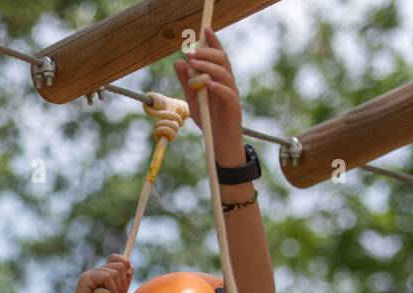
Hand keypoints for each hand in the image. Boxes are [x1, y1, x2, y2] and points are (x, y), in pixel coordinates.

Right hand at [67, 254, 132, 292]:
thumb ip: (125, 282)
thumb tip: (130, 266)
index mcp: (103, 275)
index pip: (117, 259)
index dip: (126, 265)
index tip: (128, 279)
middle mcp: (97, 272)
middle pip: (119, 263)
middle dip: (123, 281)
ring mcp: (91, 274)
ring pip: (115, 270)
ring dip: (117, 289)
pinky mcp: (86, 278)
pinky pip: (107, 277)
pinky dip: (112, 290)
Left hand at [174, 27, 246, 166]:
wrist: (219, 144)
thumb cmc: (208, 120)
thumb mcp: (192, 99)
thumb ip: (186, 82)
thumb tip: (179, 62)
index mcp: (219, 79)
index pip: (218, 56)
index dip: (213, 42)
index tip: (205, 29)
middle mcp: (228, 83)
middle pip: (222, 60)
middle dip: (206, 53)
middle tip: (190, 52)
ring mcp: (232, 94)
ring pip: (224, 74)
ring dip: (208, 67)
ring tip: (194, 64)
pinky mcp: (233, 107)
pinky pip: (228, 93)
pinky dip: (217, 87)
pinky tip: (206, 84)